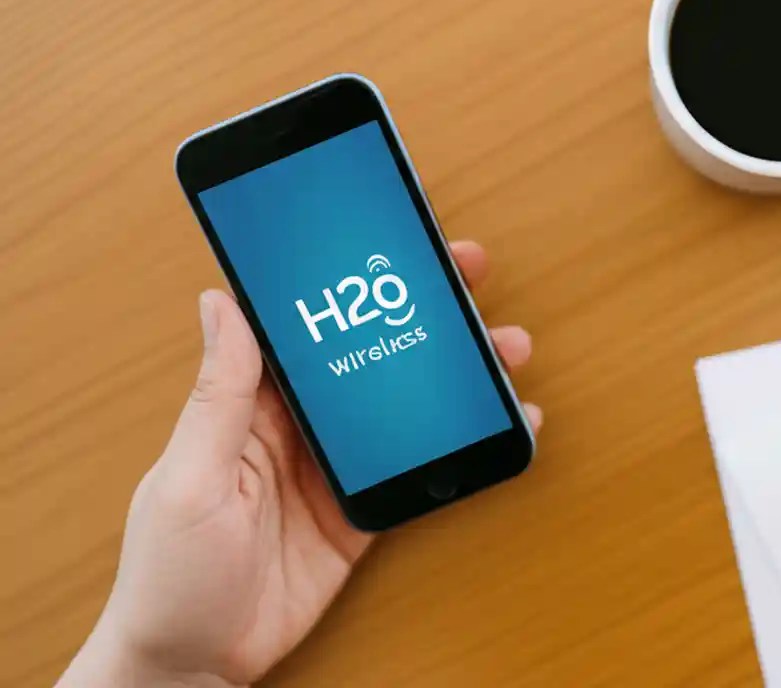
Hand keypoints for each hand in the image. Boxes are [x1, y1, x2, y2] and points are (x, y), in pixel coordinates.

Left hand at [59, 241, 540, 686]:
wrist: (194, 666)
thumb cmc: (168, 574)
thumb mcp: (190, 477)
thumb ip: (219, 396)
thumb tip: (222, 303)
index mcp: (248, 406)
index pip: (309, 328)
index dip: (351, 284)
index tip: (391, 244)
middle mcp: (296, 429)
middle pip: (369, 354)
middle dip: (420, 313)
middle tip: (466, 278)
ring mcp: (333, 471)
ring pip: (404, 406)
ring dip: (453, 375)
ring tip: (503, 350)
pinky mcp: (359, 514)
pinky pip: (417, 469)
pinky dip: (459, 446)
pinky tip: (500, 425)